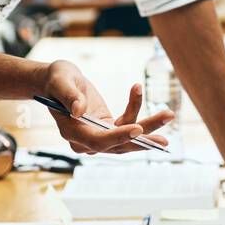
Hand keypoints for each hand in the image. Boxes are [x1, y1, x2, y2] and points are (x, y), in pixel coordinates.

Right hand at [41, 66, 171, 154]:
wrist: (56, 81)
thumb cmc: (56, 80)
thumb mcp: (60, 81)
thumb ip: (68, 96)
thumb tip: (79, 111)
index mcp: (71, 133)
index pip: (98, 141)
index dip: (118, 137)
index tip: (137, 128)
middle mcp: (85, 140)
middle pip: (117, 145)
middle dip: (142, 140)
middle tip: (164, 140)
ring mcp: (98, 135)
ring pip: (127, 137)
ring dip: (148, 127)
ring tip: (168, 114)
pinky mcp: (107, 128)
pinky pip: (126, 123)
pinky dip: (135, 107)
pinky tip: (137, 89)